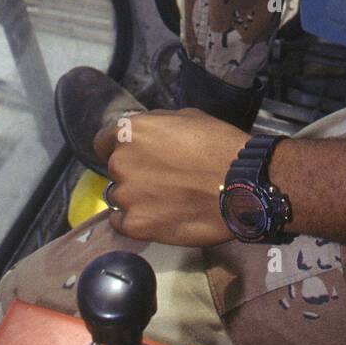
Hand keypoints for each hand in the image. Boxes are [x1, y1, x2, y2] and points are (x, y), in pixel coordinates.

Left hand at [92, 107, 246, 245]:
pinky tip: (160, 216)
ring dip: (136, 198)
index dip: (120, 149)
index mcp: (131, 132)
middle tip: (161, 179)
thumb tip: (144, 135)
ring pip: (119, 197)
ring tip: (166, 200)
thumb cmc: (219, 145)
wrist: (241, 185)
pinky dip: (137, 220)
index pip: (104, 142)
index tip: (136, 157)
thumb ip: (155, 127)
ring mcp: (126, 195)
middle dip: (133, 173)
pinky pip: (122, 223)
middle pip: (115, 170)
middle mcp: (121, 161)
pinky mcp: (135, 225)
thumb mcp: (186, 118)